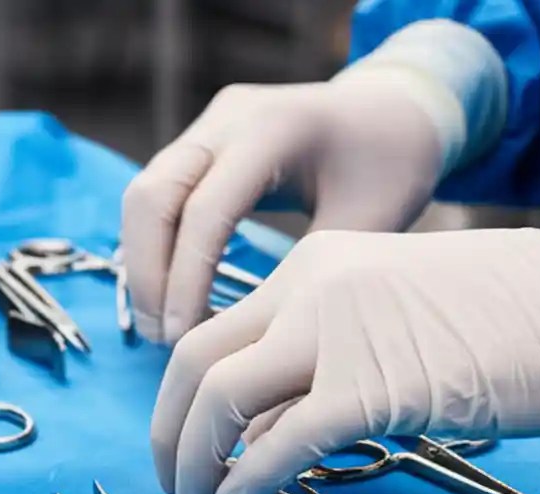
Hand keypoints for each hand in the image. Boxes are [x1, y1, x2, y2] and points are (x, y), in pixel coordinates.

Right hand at [119, 78, 445, 343]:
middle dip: (148, 273)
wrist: (395, 108)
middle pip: (151, 195)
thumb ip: (312, 273)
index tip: (184, 339)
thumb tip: (257, 340)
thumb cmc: (392, 164)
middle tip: (160, 339)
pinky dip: (155, 244)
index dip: (185, 280)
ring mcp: (210, 124)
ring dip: (143, 262)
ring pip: (144, 193)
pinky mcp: (202, 139)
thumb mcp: (369, 222)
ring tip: (159, 327)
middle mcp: (229, 118)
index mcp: (273, 130)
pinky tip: (170, 294)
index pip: (205, 211)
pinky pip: (158, 192)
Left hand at [151, 227, 539, 493]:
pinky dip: (248, 479)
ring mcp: (340, 331)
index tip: (188, 441)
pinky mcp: (377, 385)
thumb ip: (326, 365)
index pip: (218, 329)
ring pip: (222, 398)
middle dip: (169, 430)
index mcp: (316, 264)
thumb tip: (268, 431)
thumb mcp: (395, 321)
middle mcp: (312, 286)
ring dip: (193, 459)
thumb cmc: (514, 319)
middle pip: (196, 361)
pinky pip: (282, 441)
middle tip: (170, 481)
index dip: (186, 396)